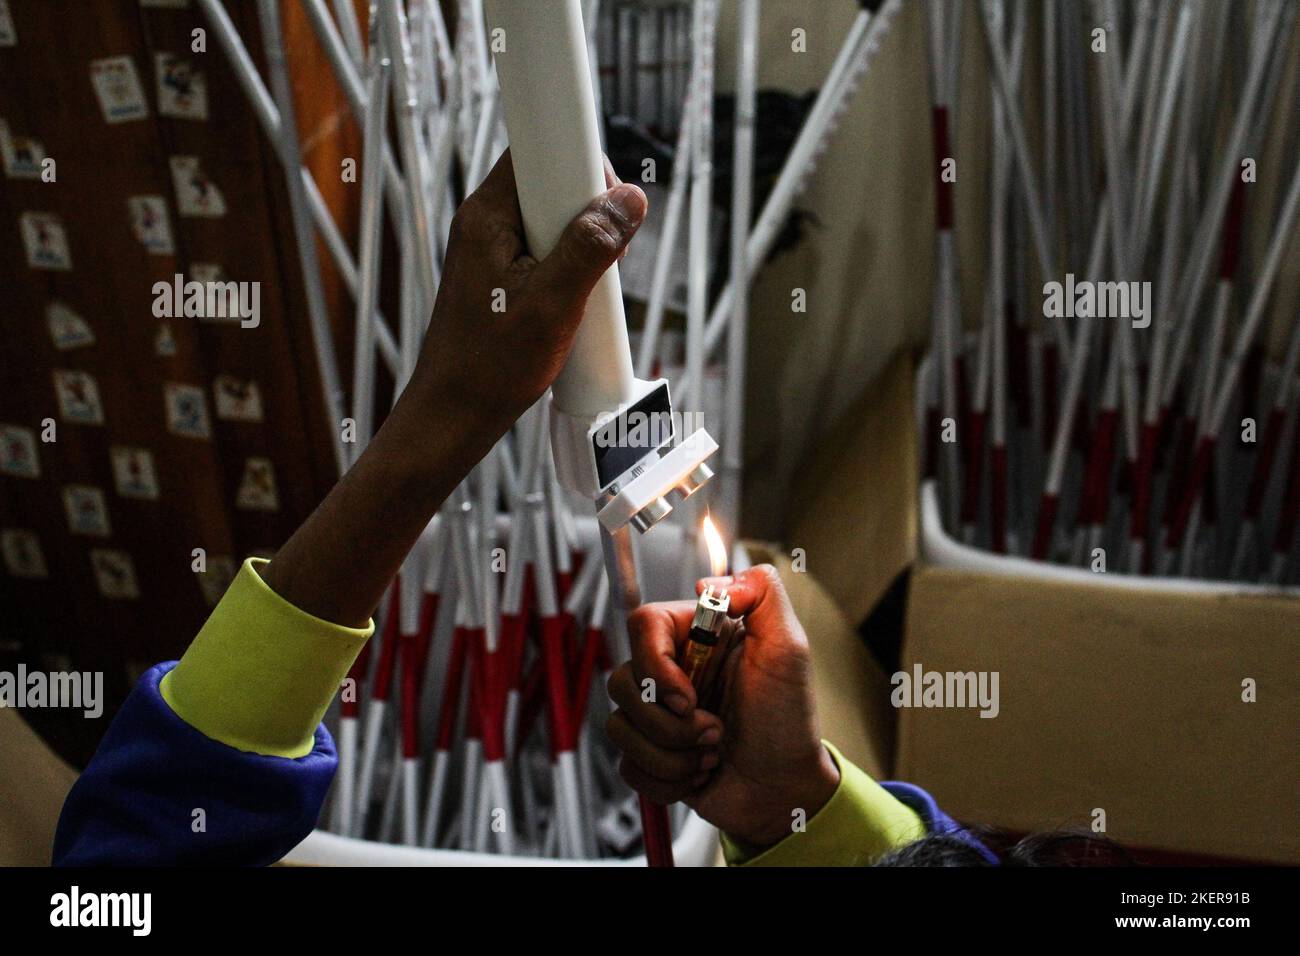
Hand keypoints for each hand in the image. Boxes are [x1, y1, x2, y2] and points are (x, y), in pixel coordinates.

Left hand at [405, 150, 646, 444]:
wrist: (456, 415)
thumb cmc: (490, 367)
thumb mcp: (552, 305)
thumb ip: (590, 248)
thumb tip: (630, 199)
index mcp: (486, 217)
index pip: (536, 153)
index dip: (578, 167)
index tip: (605, 203)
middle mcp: (485, 225)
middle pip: (550, 186)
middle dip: (589, 215)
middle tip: (604, 260)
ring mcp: (492, 251)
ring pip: (553, 223)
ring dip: (583, 249)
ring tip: (587, 291)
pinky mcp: (502, 277)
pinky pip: (547, 253)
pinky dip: (570, 272)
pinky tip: (575, 305)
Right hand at [605, 565, 840, 848]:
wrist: (784, 788)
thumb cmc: (788, 720)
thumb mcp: (788, 648)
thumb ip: (762, 593)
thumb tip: (710, 582)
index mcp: (696, 638)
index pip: (641, 626)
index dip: (655, 665)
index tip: (687, 697)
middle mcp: (670, 672)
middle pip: (622, 681)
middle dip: (670, 723)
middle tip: (714, 732)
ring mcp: (656, 714)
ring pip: (620, 728)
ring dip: (673, 755)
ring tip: (711, 754)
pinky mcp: (649, 754)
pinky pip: (628, 766)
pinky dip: (667, 780)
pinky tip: (698, 774)